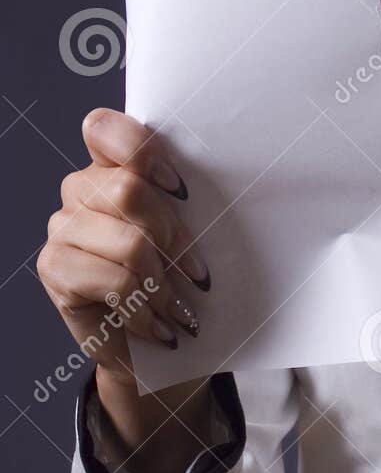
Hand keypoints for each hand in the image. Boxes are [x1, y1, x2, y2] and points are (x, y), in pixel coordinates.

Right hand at [37, 107, 210, 386]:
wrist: (146, 343)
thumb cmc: (174, 280)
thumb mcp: (188, 235)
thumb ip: (186, 205)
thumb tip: (235, 191)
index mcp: (111, 165)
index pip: (104, 129)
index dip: (141, 151)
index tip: (181, 190)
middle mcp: (81, 188)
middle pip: (129, 190)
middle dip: (173, 236)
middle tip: (196, 274)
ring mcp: (62, 225)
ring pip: (129, 242)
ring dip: (163, 283)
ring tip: (178, 308)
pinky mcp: (54, 267)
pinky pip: (113, 281)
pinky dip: (144, 309)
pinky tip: (157, 325)